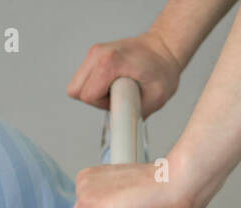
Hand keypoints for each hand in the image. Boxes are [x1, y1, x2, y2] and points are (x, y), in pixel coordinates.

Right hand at [66, 31, 182, 117]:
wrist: (163, 47)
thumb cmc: (162, 68)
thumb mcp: (156, 97)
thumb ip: (136, 114)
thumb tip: (121, 127)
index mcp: (110, 62)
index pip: (88, 95)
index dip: (103, 104)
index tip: (120, 99)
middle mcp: (98, 54)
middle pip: (76, 90)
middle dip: (95, 100)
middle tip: (116, 96)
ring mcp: (94, 52)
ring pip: (77, 85)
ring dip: (94, 93)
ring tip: (116, 88)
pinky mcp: (94, 54)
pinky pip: (84, 79)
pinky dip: (95, 86)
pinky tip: (113, 82)